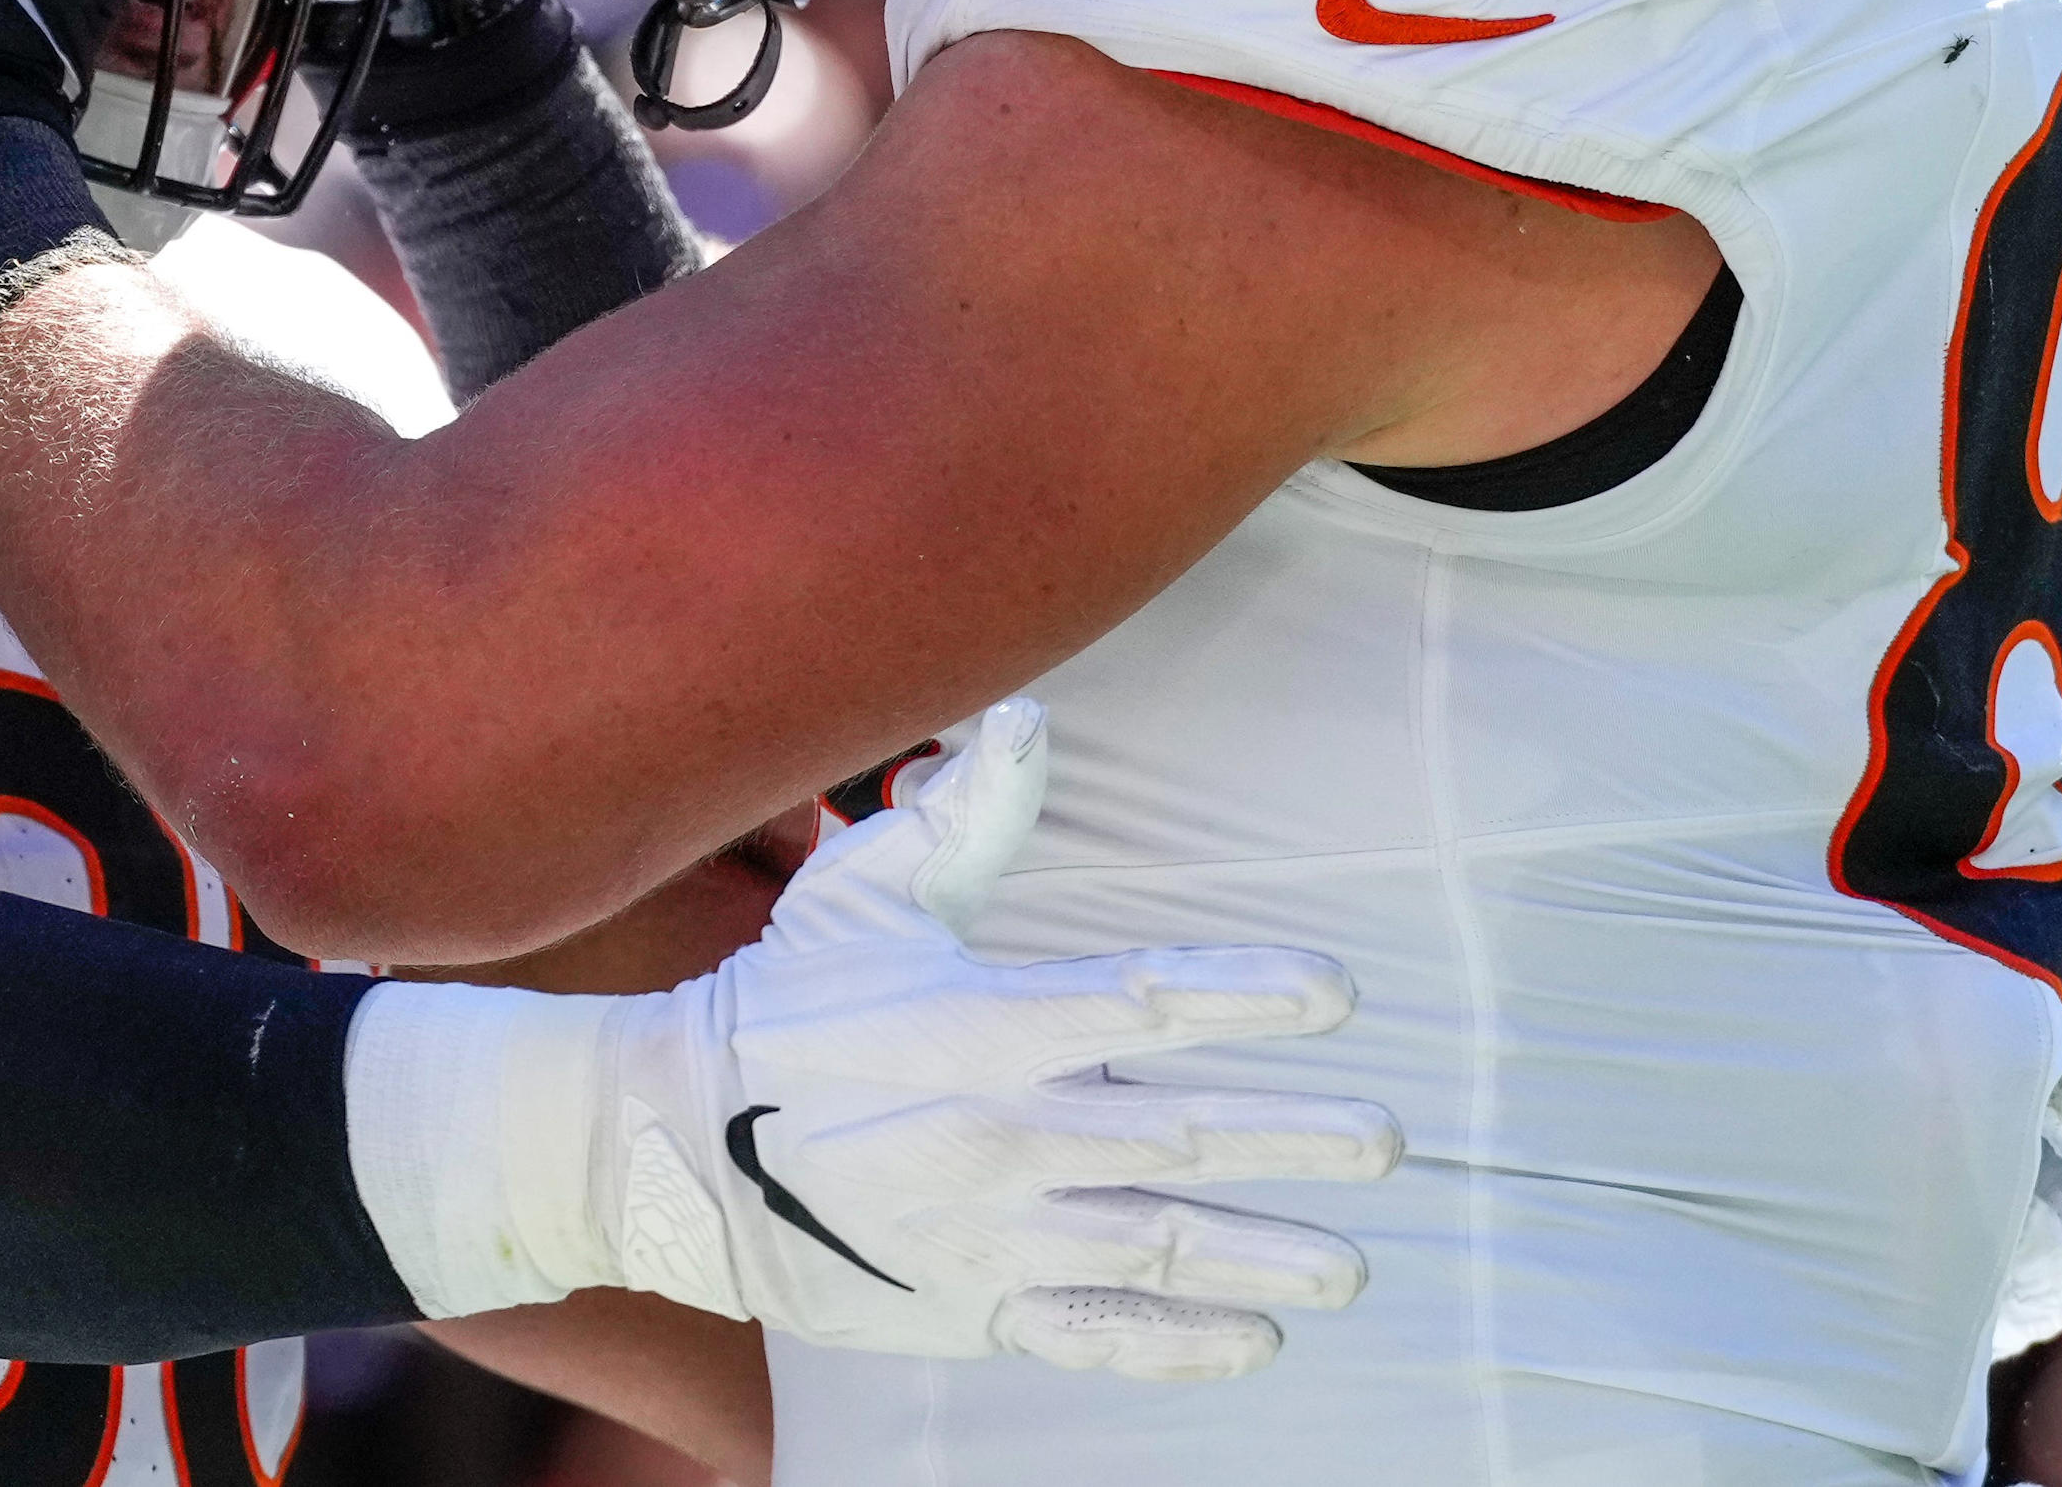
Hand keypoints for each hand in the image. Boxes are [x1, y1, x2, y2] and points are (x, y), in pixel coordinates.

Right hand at [586, 700, 1396, 1375]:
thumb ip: (963, 815)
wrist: (674, 1151)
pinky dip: (1180, 1344)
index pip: (1141, 996)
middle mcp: (1003, 1132)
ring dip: (1263, 1254)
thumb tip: (1031, 718)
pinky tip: (1257, 1337)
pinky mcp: (971, 1305)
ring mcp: (992, 1232)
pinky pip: (1096, 1334)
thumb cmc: (784, 1007)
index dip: (1245, 990)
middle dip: (1293, 1136)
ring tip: (1351, 1263)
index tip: (1336, 990)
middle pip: (1177, 1134)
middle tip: (1387, 1136)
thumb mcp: (863, 895)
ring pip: (1155, 1246)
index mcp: (985, 1024)